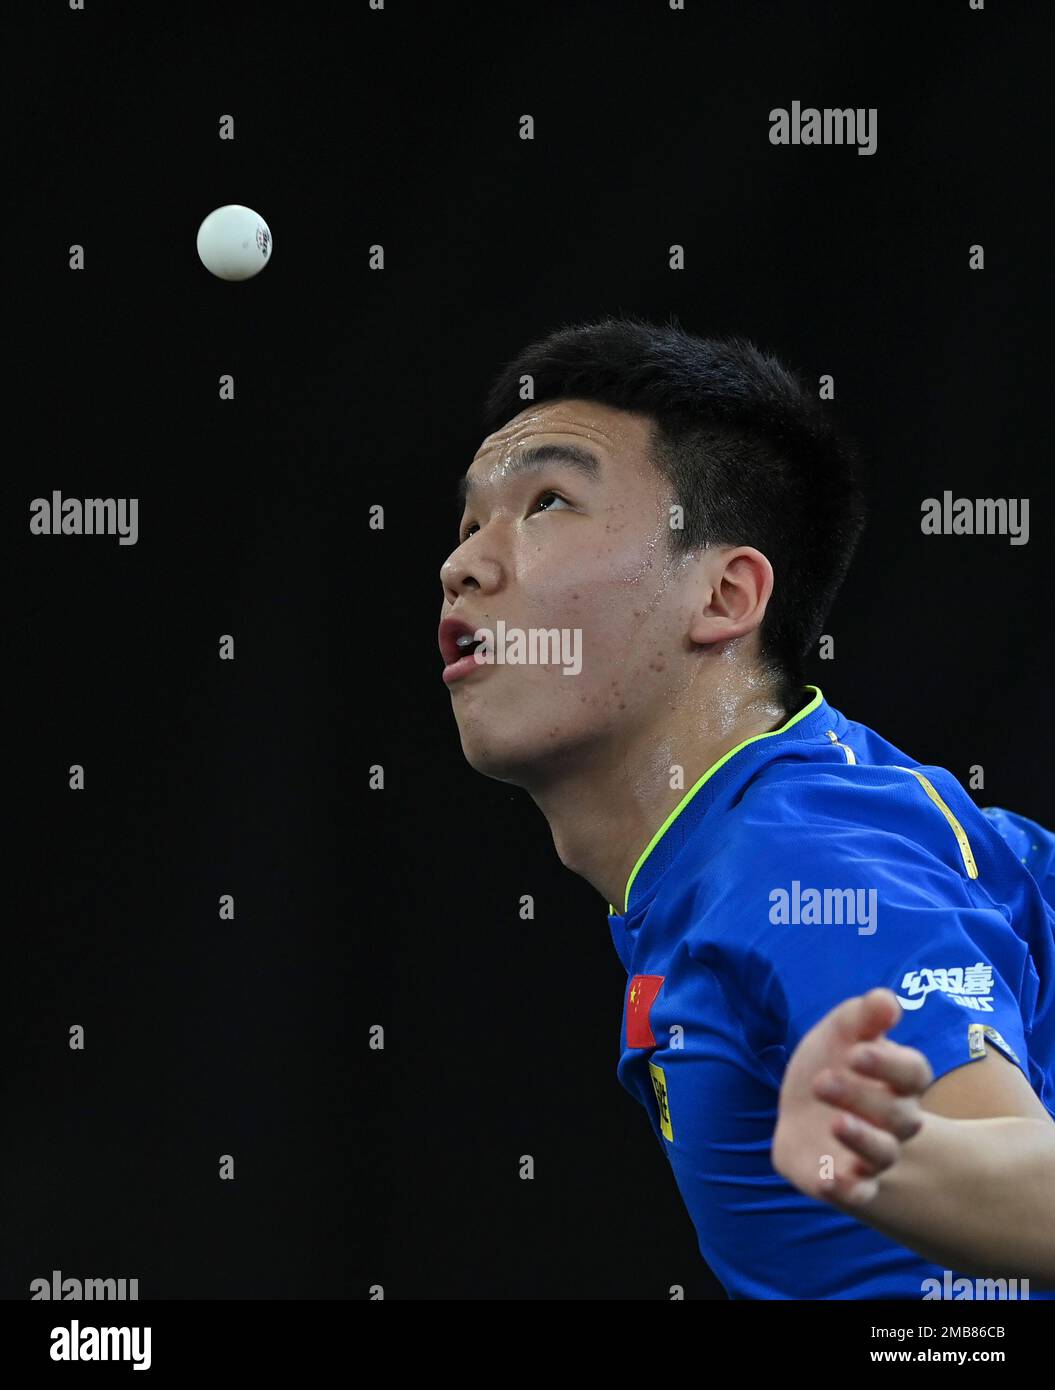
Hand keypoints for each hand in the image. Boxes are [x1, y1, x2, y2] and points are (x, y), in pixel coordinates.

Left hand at [771, 987, 932, 1207]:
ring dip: (862, 1139)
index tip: (857, 1051)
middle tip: (822, 1080)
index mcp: (898, 1081)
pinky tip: (826, 1180)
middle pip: (898, 1116)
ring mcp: (872, 1154)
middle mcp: (894, 1121)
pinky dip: (846, 1190)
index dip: (890, 1064)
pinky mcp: (848, 1182)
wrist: (806, 1112)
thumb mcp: (842, 1032)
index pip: (913, 1074)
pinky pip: (857, 1194)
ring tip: (837, 1123)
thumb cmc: (834, 1063)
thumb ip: (864, 1016)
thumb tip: (887, 1000)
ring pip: (883, 1154)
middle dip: (862, 1096)